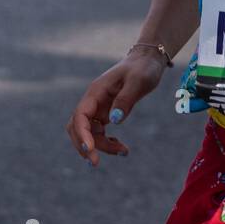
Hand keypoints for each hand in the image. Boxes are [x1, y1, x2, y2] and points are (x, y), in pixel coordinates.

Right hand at [65, 52, 166, 166]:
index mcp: (96, 92)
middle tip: (96, 163)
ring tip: (124, 152)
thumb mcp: (138, 81)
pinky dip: (106, 143)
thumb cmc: (143, 68)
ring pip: (88, 133)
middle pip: (77, 128)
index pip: (80, 116)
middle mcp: (93, 101)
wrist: (147, 61)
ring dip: (100, 146)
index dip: (82, 134)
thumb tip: (114, 121)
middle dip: (84, 145)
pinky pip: (98, 133)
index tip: (90, 149)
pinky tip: (120, 147)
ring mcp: (98, 108)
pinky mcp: (105, 114)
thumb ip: (126, 100)